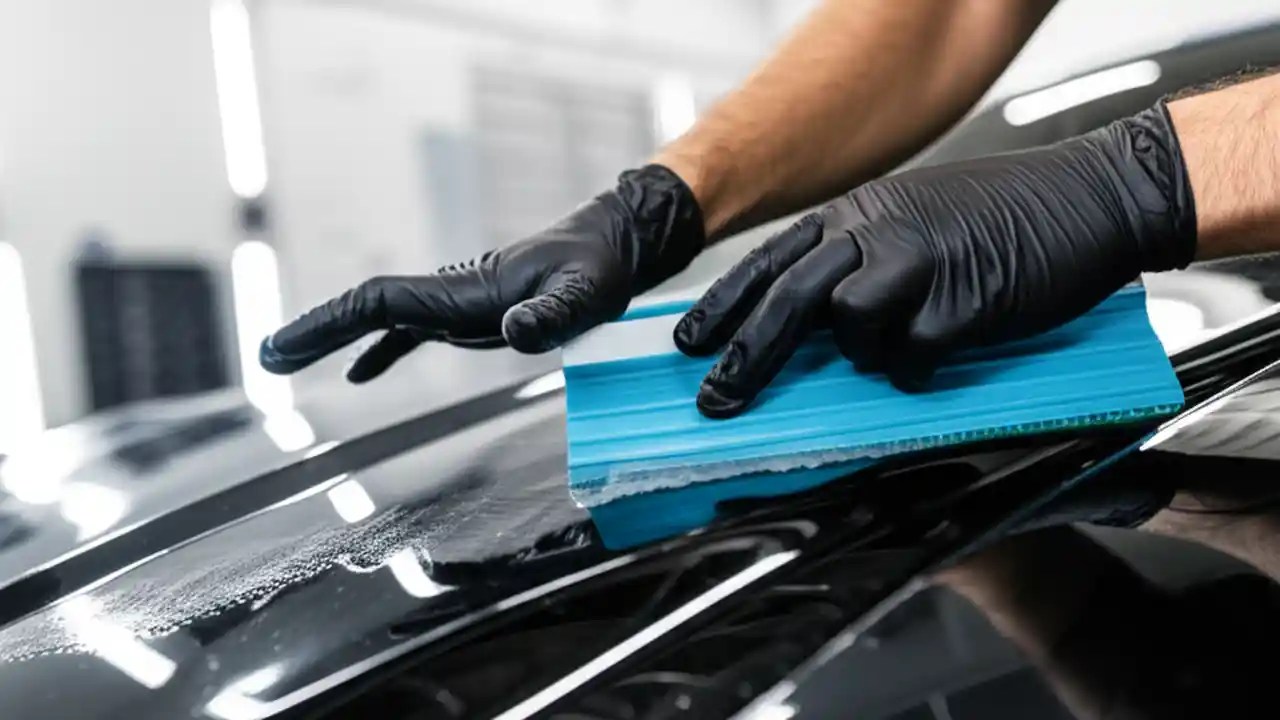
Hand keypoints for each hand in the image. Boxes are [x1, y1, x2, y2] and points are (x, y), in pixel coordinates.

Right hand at [259, 165, 702, 380]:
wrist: (614, 245)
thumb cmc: (600, 269)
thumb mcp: (586, 295)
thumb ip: (552, 316)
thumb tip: (512, 332)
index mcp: (464, 291)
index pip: (380, 302)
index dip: (330, 322)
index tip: (286, 344)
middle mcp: (451, 296)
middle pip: (366, 309)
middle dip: (315, 331)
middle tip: (265, 357)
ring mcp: (458, 305)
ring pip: (381, 319)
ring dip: (334, 338)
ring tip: (284, 360)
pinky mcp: (473, 315)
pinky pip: (411, 333)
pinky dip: (379, 351)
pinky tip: (360, 375)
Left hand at [674, 102, 1197, 417]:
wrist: (1088, 197)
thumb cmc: (1000, 214)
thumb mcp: (911, 217)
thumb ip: (858, 258)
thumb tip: (811, 322)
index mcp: (858, 211)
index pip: (770, 260)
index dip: (724, 305)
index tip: (688, 346)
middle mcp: (877, 229)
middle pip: (790, 298)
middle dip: (747, 356)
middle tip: (716, 402)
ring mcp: (920, 262)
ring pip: (850, 326)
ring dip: (864, 354)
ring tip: (903, 342)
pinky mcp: (962, 301)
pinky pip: (913, 354)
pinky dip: (917, 367)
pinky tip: (941, 353)